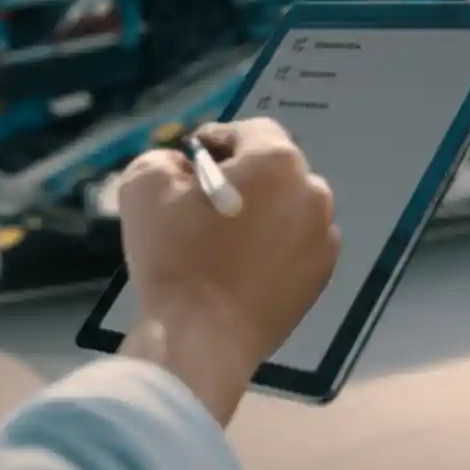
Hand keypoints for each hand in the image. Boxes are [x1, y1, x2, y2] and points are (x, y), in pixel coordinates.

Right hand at [116, 118, 338, 424]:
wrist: (202, 338)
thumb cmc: (174, 256)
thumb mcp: (145, 186)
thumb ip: (165, 158)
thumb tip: (185, 167)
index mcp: (278, 162)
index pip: (250, 131)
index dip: (218, 140)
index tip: (192, 162)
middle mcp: (313, 193)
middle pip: (275, 170)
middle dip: (244, 178)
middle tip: (205, 203)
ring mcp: (324, 237)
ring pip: (289, 208)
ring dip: (262, 212)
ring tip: (225, 238)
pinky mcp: (322, 276)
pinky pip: (296, 245)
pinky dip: (275, 246)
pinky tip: (243, 267)